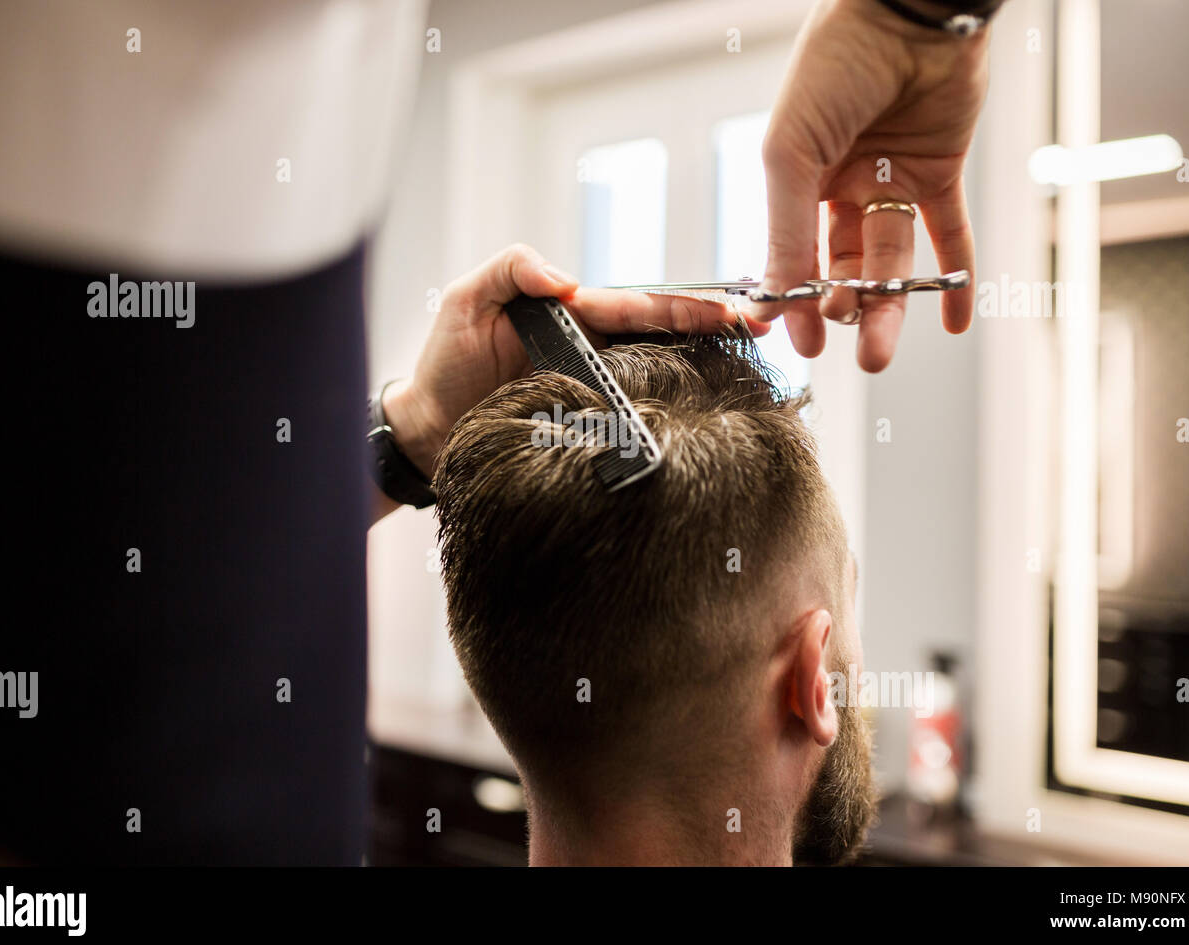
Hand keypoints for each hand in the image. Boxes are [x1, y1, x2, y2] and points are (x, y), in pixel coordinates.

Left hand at [382, 243, 765, 479]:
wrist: (427, 431)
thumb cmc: (444, 364)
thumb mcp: (467, 299)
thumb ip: (512, 269)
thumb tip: (567, 280)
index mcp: (571, 314)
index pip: (636, 304)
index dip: (684, 304)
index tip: (730, 306)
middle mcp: (589, 349)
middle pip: (660, 335)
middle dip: (711, 329)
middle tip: (761, 328)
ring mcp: (589, 387)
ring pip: (654, 372)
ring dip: (700, 367)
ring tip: (747, 364)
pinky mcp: (583, 424)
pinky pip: (629, 414)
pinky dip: (665, 410)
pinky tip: (699, 412)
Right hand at [757, 0, 989, 370]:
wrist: (905, 11)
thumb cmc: (833, 65)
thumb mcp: (790, 153)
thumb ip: (785, 227)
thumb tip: (772, 298)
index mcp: (798, 175)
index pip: (793, 250)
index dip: (793, 295)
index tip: (792, 338)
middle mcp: (842, 182)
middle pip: (842, 262)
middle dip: (842, 308)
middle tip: (843, 346)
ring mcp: (891, 178)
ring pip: (890, 259)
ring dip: (886, 307)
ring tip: (877, 353)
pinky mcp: (941, 172)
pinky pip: (950, 234)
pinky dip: (955, 277)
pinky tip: (954, 322)